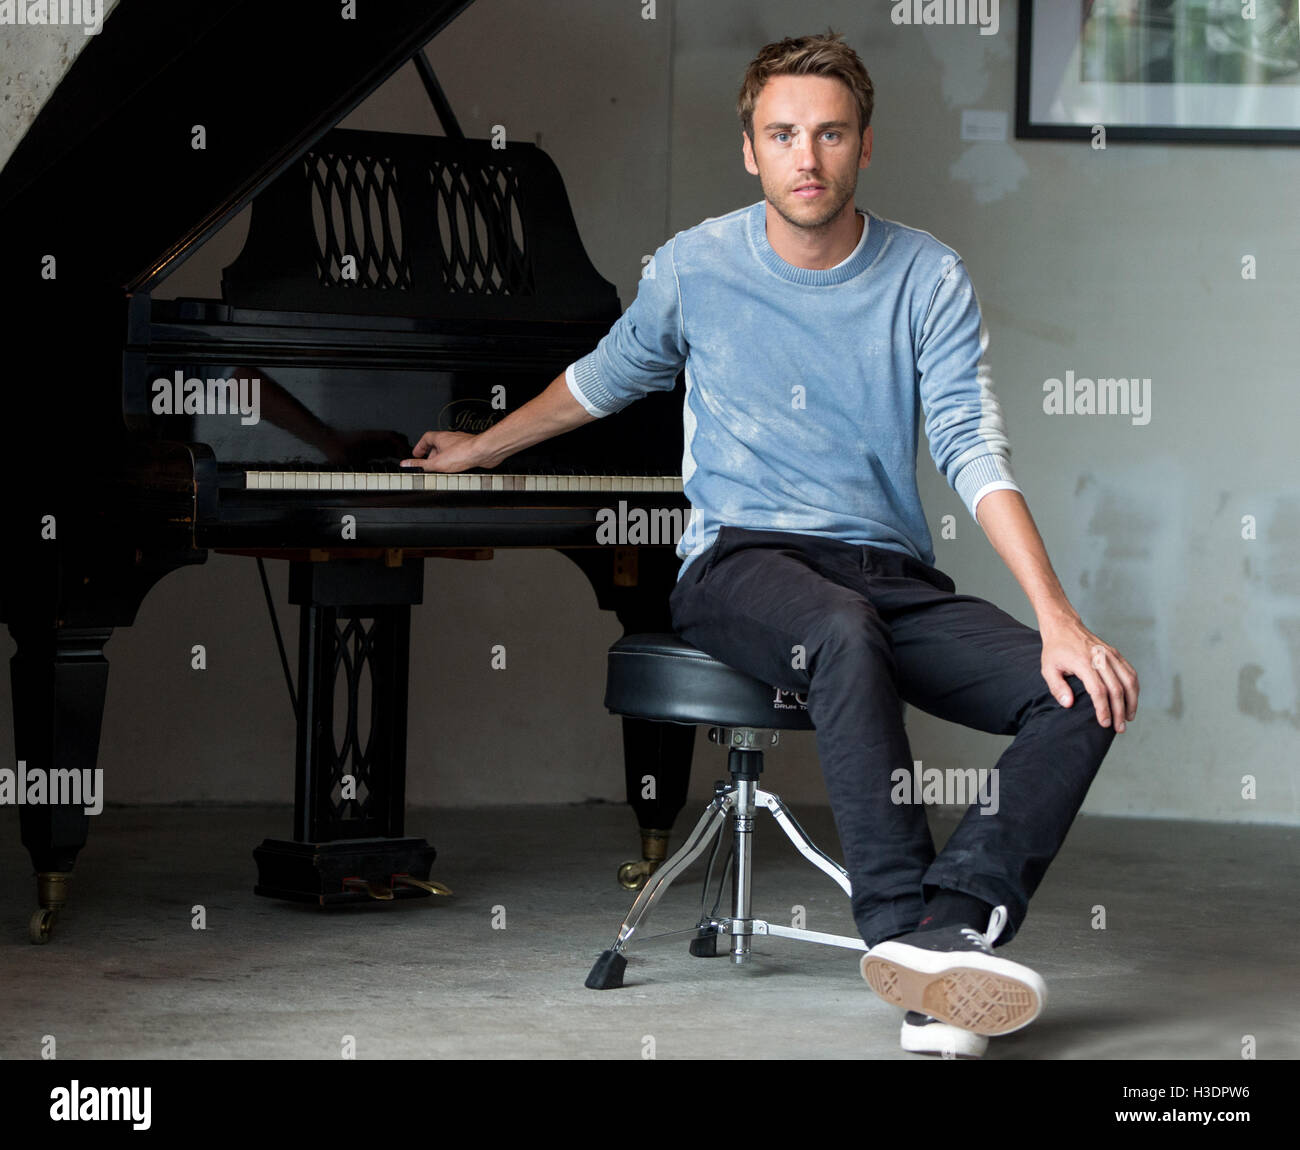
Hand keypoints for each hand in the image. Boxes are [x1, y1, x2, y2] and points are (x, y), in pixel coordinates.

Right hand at [402, 431, 487, 472]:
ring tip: (441, 468)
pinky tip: (456, 468)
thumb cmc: (463, 452)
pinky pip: (459, 454)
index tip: (416, 454)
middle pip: (437, 444)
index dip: (420, 446)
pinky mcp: (471, 449)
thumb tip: (406, 464)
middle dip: (431, 455)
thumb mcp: (436, 463)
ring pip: (449, 450)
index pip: (426, 438)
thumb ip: (420, 465)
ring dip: (443, 458)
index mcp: (440, 437)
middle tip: (427, 464)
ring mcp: (462, 443)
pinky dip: (455, 461)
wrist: (484, 452)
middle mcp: (451, 438)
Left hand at [1038, 615, 1138, 731]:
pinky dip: (1134, 687)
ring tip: (1129, 717)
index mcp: (1083, 662)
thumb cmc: (1055, 649)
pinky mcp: (1115, 653)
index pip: (1099, 691)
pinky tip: (1132, 700)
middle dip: (1120, 711)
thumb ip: (1057, 687)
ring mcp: (1110, 654)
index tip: (1105, 723)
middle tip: (1119, 728)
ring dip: (1132, 701)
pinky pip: (1130, 671)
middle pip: (1116, 688)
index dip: (1103, 709)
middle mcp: (1100, 658)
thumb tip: (1068, 704)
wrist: (1064, 626)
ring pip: (1129, 680)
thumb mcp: (1048, 669)